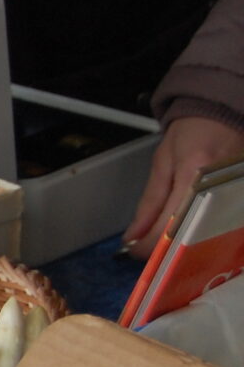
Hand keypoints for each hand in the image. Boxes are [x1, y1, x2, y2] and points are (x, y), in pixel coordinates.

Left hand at [124, 116, 243, 257]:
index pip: (169, 225)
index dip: (149, 245)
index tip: (134, 252)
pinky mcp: (242, 199)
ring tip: (166, 244)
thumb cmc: (192, 133)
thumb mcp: (163, 163)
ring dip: (184, 245)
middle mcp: (221, 189)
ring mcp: (237, 196)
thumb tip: (133, 235)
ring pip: (208, 235)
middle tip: (149, 252)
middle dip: (166, 250)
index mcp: (195, 176)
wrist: (225, 114)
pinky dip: (202, 233)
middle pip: (191, 236)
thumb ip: (149, 202)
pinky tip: (188, 234)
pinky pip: (221, 226)